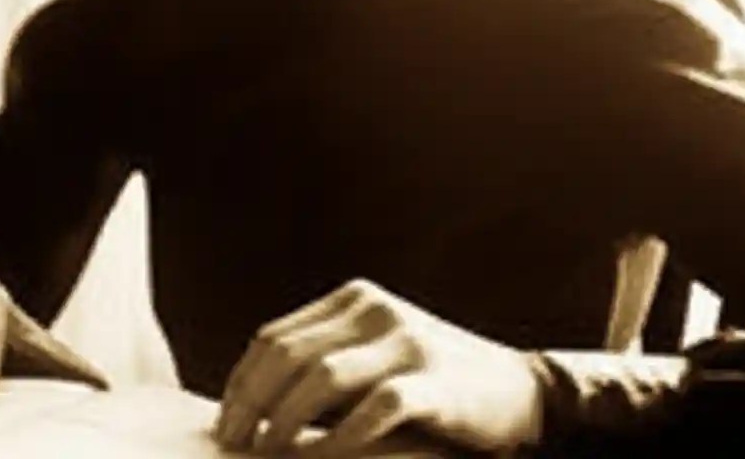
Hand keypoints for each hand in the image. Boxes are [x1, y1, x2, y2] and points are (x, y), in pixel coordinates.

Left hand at [213, 278, 544, 456]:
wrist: (520, 391)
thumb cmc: (432, 380)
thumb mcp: (374, 353)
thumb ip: (323, 360)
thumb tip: (251, 402)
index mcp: (354, 300)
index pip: (274, 338)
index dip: (240, 382)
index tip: (224, 422)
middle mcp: (377, 311)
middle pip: (287, 356)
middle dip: (250, 403)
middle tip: (232, 442)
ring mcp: (408, 343)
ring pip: (321, 378)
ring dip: (284, 420)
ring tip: (266, 452)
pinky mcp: (436, 383)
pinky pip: (373, 409)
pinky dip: (339, 438)